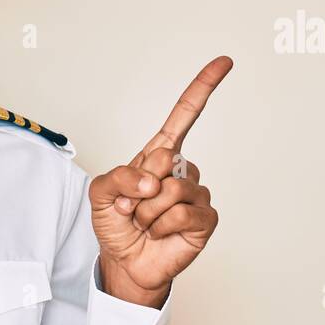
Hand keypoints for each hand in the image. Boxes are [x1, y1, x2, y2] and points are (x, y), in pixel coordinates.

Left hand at [88, 56, 232, 307]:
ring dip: (147, 211)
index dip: (202, 88)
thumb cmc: (116, 224)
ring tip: (144, 222)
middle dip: (137, 187)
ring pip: (171, 190)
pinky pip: (182, 213)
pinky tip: (159, 233)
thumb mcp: (100, 194)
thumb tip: (154, 180)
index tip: (224, 62)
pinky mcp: (205, 218)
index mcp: (158, 155)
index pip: (184, 116)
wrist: (125, 262)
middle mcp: (181, 170)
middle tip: (132, 206)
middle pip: (164, 159)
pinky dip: (161, 226)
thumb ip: (118, 176)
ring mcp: (195, 193)